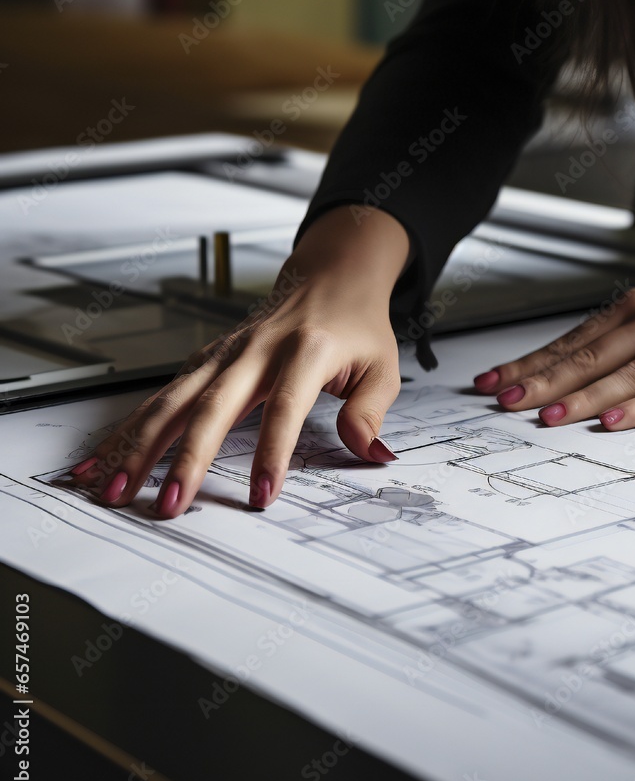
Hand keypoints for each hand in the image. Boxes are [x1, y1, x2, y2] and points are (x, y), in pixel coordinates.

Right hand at [70, 207, 410, 517]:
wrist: (331, 277)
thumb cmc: (356, 324)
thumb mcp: (383, 366)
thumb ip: (371, 412)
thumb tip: (371, 454)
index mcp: (307, 351)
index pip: (286, 408)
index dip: (271, 452)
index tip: (261, 493)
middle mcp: (258, 350)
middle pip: (213, 407)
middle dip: (187, 458)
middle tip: (169, 503)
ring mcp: (226, 353)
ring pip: (174, 400)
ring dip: (140, 444)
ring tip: (112, 486)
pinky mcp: (208, 359)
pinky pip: (164, 394)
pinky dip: (131, 426)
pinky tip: (106, 455)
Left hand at [472, 288, 634, 428]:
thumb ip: (626, 343)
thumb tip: (569, 374)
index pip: (574, 339)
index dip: (531, 362)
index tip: (494, 381)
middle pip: (589, 355)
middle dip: (541, 380)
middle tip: (503, 400)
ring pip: (623, 374)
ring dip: (581, 397)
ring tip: (545, 416)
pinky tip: (613, 420)